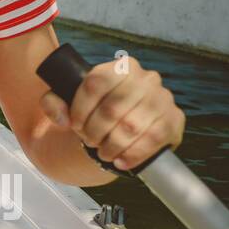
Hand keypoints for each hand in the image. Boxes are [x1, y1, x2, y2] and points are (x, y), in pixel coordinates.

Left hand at [39, 54, 184, 171]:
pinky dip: (133, 154)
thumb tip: (62, 118)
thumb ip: (53, 102)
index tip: (73, 125)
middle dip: (95, 131)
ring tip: (102, 153)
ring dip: (111, 145)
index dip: (80, 109)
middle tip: (88, 141)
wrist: (124, 122)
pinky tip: (120, 161)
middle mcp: (146, 78)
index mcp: (120, 67)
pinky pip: (153, 140)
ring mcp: (163, 98)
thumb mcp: (68, 100)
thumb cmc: (95, 109)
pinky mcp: (175, 120)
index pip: (95, 83)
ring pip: (131, 127)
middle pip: (113, 109)